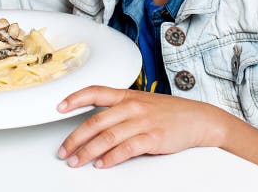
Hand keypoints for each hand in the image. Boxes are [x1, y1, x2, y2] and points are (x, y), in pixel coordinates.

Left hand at [56, 86, 220, 168]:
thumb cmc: (169, 111)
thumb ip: (118, 108)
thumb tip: (94, 122)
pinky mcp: (152, 138)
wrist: (199, 118)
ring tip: (77, 160)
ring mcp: (142, 122)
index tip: (59, 107)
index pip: (95, 92)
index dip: (74, 98)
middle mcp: (131, 106)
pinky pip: (126, 149)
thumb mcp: (141, 102)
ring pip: (107, 137)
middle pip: (95, 121)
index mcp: (126, 95)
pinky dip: (111, 158)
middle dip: (75, 138)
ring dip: (88, 151)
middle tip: (63, 150)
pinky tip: (101, 164)